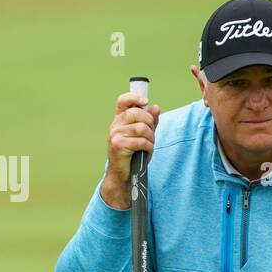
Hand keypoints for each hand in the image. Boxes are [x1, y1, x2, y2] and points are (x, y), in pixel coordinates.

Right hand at [101, 91, 160, 208]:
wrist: (124, 174)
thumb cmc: (134, 154)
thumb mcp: (145, 136)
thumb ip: (150, 122)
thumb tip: (156, 107)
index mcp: (120, 119)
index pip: (123, 101)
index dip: (134, 97)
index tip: (145, 101)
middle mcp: (115, 124)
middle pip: (136, 113)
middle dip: (149, 122)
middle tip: (151, 133)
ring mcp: (115, 134)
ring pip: (141, 127)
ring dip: (151, 137)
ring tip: (149, 144)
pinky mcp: (118, 145)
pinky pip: (140, 141)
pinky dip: (148, 146)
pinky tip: (146, 150)